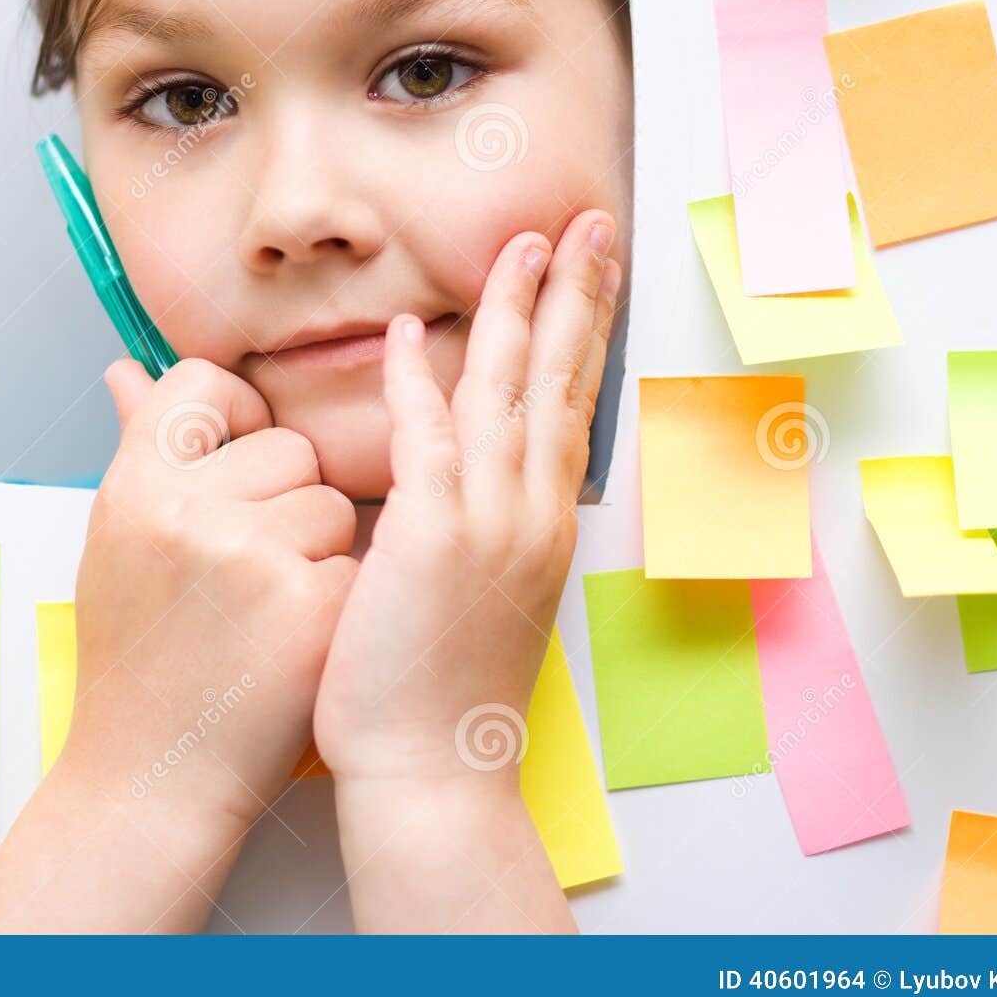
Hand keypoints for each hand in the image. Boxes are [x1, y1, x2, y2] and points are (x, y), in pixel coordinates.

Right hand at [0, 357, 356, 933]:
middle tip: (247, 573)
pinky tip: (297, 644)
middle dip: (288, 501)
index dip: (237, 412)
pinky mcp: (308, 605)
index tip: (242, 453)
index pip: (200, 381)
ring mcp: (248, 555)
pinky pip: (357, 563)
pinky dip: (341, 603)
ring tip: (268, 612)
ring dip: (321, 552)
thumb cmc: (139, 658)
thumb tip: (125, 369)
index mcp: (132, 484)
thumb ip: (135, 448)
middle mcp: (184, 508)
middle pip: (289, 447)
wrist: (152, 778)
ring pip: (335, 504)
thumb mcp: (118, 544)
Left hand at [312, 209, 619, 933]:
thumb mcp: (489, 597)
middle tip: (587, 222)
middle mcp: (530, 515)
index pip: (571, 405)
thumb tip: (464, 480)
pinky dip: (414, 380)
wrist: (437, 774)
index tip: (590, 270)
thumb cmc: (450, 691)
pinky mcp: (430, 539)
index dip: (583, 330)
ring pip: (507, 393)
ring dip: (514, 311)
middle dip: (575, 293)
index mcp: (544, 525)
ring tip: (522, 245)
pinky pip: (425, 439)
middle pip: (559, 380)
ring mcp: (487, 524)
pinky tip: (407, 332)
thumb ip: (484, 528)